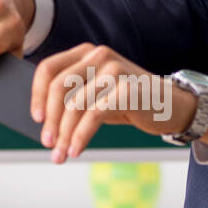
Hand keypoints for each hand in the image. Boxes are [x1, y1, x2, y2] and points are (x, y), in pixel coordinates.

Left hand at [30, 43, 196, 162]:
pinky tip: (77, 150)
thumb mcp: (97, 93)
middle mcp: (98, 56)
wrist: (171, 105)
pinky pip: (93, 116)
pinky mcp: (125, 89)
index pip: (49, 69)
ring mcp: (113, 70)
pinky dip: (81, 136)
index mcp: (86, 53)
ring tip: (61, 154)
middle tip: (48, 144)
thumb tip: (44, 123)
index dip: (37, 95)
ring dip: (65, 135)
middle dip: (51, 120)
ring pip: (75, 106)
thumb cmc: (128, 101)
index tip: (36, 119)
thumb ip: (73, 97)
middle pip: (59, 88)